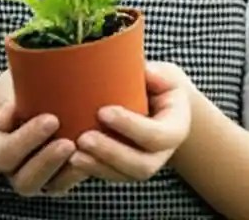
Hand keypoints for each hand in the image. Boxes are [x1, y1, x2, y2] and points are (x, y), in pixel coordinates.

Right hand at [0, 72, 85, 196]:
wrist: (32, 99)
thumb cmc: (23, 87)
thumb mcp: (14, 84)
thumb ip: (14, 91)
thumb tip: (17, 102)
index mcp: (0, 146)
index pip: (5, 153)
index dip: (26, 140)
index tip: (52, 119)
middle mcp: (16, 169)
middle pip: (25, 180)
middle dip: (47, 161)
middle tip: (68, 142)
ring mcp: (39, 177)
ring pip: (50, 186)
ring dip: (67, 171)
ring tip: (85, 150)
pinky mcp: (61, 178)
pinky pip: (71, 184)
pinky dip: (84, 172)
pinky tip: (98, 155)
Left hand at [69, 61, 193, 182]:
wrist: (163, 107)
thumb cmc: (161, 87)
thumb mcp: (166, 76)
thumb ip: (157, 74)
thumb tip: (144, 71)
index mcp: (176, 129)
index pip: (155, 135)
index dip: (129, 126)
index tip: (102, 111)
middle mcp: (163, 154)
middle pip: (141, 165)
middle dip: (110, 153)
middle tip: (83, 138)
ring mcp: (145, 166)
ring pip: (123, 175)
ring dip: (97, 166)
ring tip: (72, 154)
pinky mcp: (127, 171)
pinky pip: (110, 176)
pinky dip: (91, 170)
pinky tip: (72, 160)